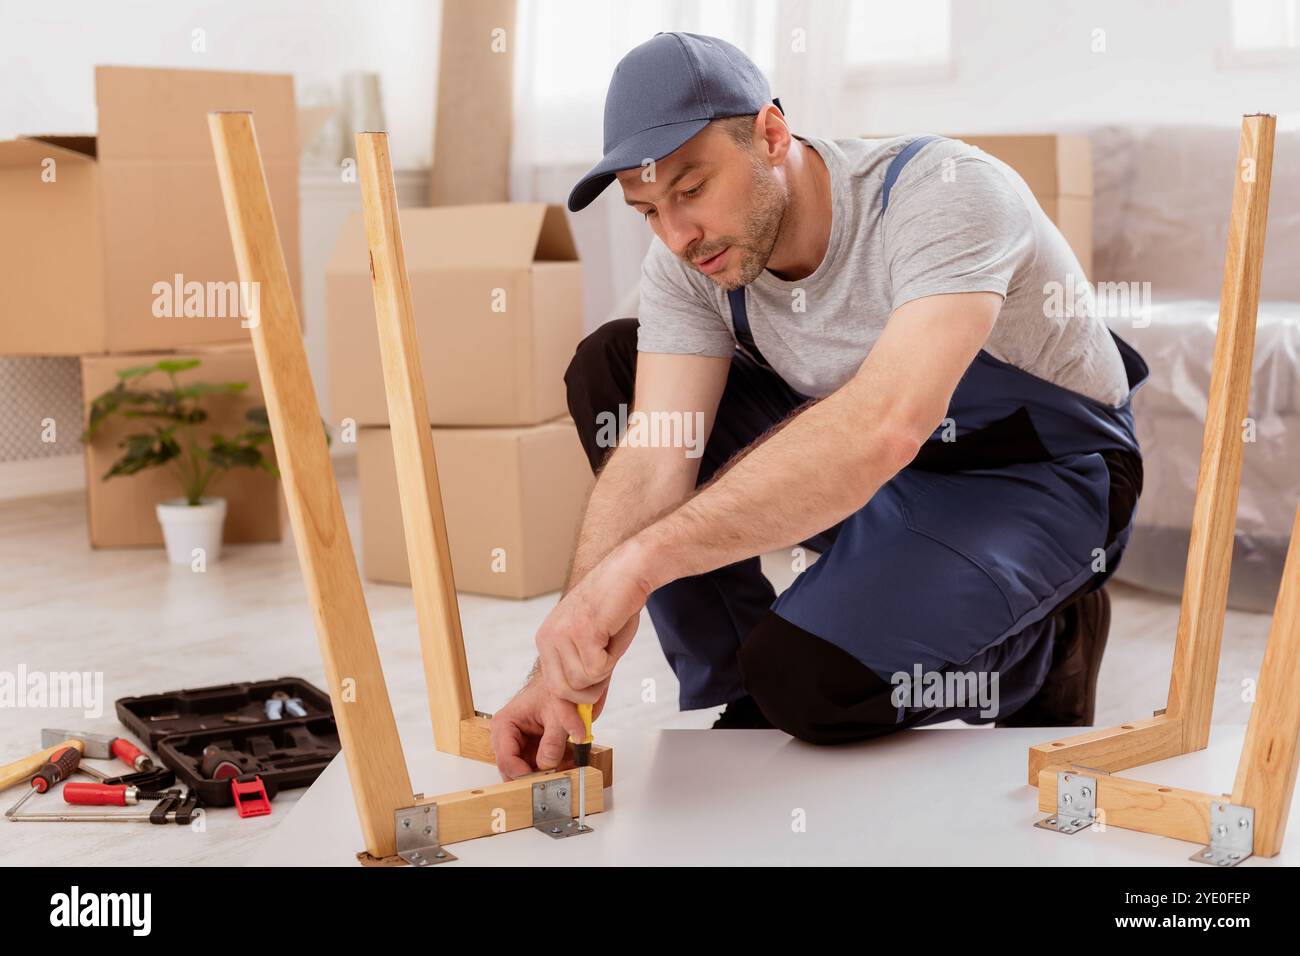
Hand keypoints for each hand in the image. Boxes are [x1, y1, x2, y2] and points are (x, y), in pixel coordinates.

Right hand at [489, 677, 607, 780]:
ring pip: (525, 772)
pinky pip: (537, 768)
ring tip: (567, 768)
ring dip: (544, 775)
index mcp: (504, 724)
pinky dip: (551, 770)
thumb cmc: (553, 691)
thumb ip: (553, 739)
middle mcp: (506, 737)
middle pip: (512, 770)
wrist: (562, 684)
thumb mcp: (557, 713)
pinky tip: (567, 764)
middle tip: (556, 778)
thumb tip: (547, 763)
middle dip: (534, 777)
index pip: (506, 759)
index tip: (542, 780)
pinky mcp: (529, 750)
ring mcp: (517, 745)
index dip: (523, 774)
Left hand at [534, 539, 652, 715]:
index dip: (567, 712)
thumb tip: (588, 713)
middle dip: (591, 691)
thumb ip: (589, 676)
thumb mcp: (598, 646)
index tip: (579, 732)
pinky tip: (612, 633)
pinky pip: (597, 668)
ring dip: (604, 671)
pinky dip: (612, 659)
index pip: (552, 688)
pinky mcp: (580, 630)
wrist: (629, 571)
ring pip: (583, 682)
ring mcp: (562, 634)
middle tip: (608, 664)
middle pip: (565, 691)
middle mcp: (548, 638)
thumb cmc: (617, 607)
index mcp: (547, 641)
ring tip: (610, 642)